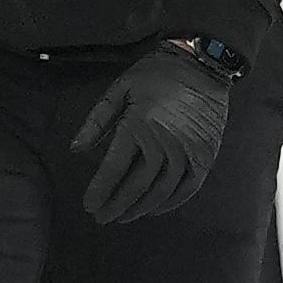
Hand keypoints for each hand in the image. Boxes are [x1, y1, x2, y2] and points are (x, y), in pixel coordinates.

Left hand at [72, 43, 235, 223]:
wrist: (200, 64)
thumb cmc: (155, 75)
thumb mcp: (119, 89)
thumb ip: (96, 121)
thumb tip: (75, 150)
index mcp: (139, 126)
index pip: (114, 168)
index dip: (100, 190)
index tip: (89, 205)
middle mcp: (164, 143)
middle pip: (136, 185)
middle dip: (116, 204)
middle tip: (102, 218)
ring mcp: (188, 151)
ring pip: (161, 191)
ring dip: (141, 207)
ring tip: (124, 216)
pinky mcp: (206, 155)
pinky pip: (189, 187)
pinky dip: (171, 202)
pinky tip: (155, 209)